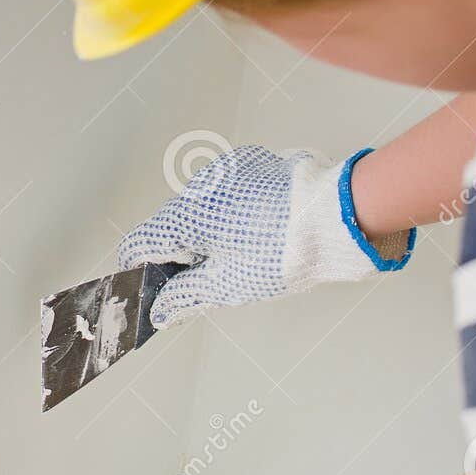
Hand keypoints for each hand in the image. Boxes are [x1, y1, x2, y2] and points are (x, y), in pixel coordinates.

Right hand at [118, 145, 414, 327]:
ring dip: (206, 233)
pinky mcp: (252, 164)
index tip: (145, 292)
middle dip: (179, 255)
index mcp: (184, 216)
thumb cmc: (284, 253)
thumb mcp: (229, 286)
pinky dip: (230, 213)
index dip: (137, 272)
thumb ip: (184, 297)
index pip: (139, 243)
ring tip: (240, 257)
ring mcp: (226, 170)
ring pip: (200, 208)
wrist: (338, 215)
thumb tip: (159, 311)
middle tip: (204, 284)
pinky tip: (256, 232)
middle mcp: (198, 186)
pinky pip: (226, 192)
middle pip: (170, 226)